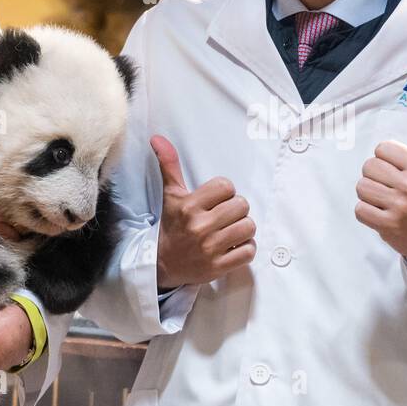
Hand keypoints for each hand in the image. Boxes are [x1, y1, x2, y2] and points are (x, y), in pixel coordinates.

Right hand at [151, 135, 255, 287]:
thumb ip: (169, 165)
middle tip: (224, 216)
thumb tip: (157, 138)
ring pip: (249, 227)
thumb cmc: (173, 225)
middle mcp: (200, 227)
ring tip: (230, 231)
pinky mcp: (218, 267)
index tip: (216, 201)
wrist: (163, 264)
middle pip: (242, 205)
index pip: (226, 186)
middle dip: (236, 210)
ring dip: (243, 229)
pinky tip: (232, 247)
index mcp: (189, 206)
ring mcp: (210, 248)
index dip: (225, 192)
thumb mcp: (171, 195)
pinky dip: (245, 249)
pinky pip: (249, 251)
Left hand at [355, 111, 406, 270]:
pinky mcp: (387, 225)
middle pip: (369, 167)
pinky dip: (367, 213)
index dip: (387, 159)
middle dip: (377, 177)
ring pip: (362, 187)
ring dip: (370, 195)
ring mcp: (399, 207)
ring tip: (387, 201)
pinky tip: (382, 214)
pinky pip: (360, 209)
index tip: (400, 172)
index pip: (382, 149)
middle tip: (393, 188)